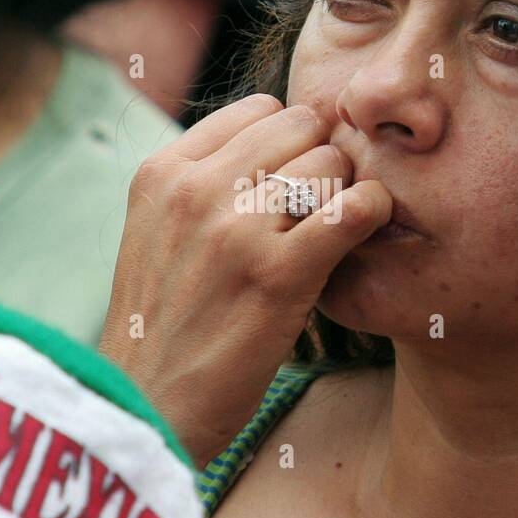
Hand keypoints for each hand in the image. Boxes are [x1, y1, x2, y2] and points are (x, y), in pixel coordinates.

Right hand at [99, 94, 392, 467]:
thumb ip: (202, 183)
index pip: (260, 110)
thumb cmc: (163, 326)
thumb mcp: (155, 233)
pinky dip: (372, 214)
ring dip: (344, 194)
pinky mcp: (278, 274)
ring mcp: (236, 228)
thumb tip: (281, 142)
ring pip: (330, 162)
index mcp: (162, 172)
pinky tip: (363, 236)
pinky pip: (355, 208)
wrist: (145, 407)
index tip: (291, 186)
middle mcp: (195, 188)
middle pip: (301, 126)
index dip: (288, 144)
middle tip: (318, 213)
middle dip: (320, 162)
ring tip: (330, 237)